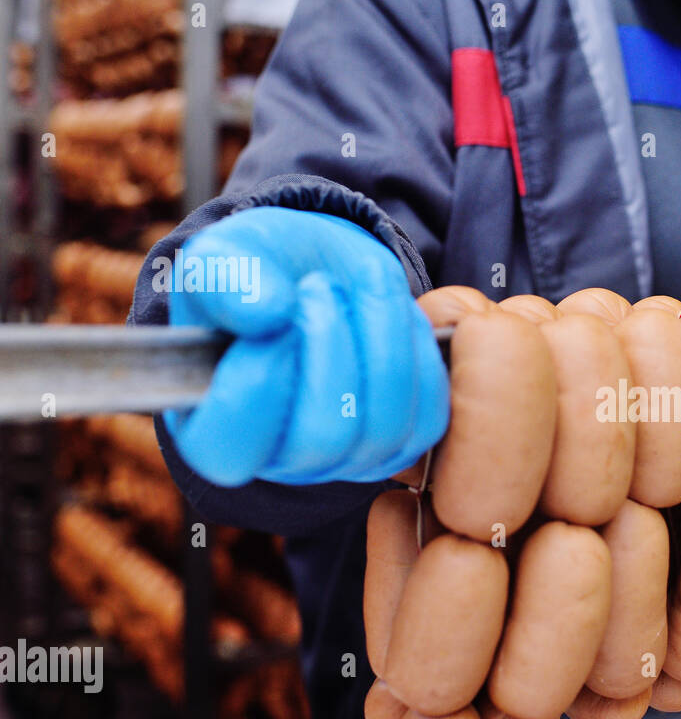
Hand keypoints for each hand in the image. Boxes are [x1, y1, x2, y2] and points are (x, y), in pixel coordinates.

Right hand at [164, 207, 448, 486]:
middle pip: (321, 437)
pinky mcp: (404, 441)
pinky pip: (427, 414)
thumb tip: (265, 313)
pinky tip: (393, 311)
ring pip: (384, 426)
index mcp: (214, 430)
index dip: (255, 383)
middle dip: (329, 347)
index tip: (272, 316)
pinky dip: (418, 352)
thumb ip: (224, 280)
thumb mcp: (222, 258)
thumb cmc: (259, 273)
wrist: (318, 269)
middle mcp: (281, 460)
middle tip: (319, 286)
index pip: (228, 449)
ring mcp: (347, 459)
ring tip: (360, 284)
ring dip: (381, 338)